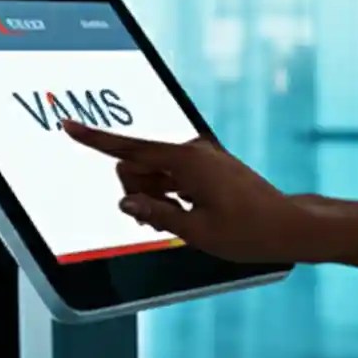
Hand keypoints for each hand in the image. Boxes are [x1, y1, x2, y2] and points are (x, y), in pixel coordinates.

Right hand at [64, 122, 318, 262]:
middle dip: (134, 191)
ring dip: (152, 197)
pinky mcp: (207, 167)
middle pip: (137, 163)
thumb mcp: (196, 231)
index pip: (129, 149)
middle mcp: (193, 152)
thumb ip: (155, 213)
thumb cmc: (249, 231)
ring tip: (174, 223)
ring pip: (153, 172)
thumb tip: (125, 203)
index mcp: (188, 161)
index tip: (69, 125)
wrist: (288, 226)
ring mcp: (201, 158)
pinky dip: (166, 194)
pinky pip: (171, 175)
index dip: (95, 140)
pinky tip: (181, 215)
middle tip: (156, 223)